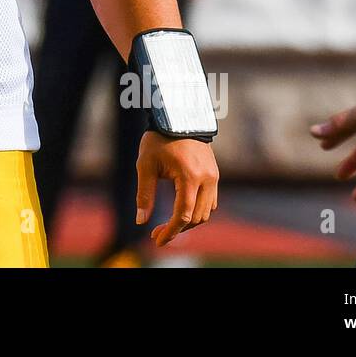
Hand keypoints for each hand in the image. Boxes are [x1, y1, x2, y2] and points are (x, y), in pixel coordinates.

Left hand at [135, 132, 218, 246]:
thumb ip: (144, 194)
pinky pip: (210, 201)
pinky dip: (197, 210)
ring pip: (206, 212)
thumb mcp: (145, 165)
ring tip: (167, 224)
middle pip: (196, 217)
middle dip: (177, 229)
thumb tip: (141, 221)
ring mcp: (214, 176)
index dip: (170, 231)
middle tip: (156, 233)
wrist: (178, 116)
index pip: (182, 215)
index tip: (156, 240)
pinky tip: (180, 210)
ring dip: (188, 222)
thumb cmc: (158, 139)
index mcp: (190, 177)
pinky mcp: (214, 174)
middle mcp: (207, 179)